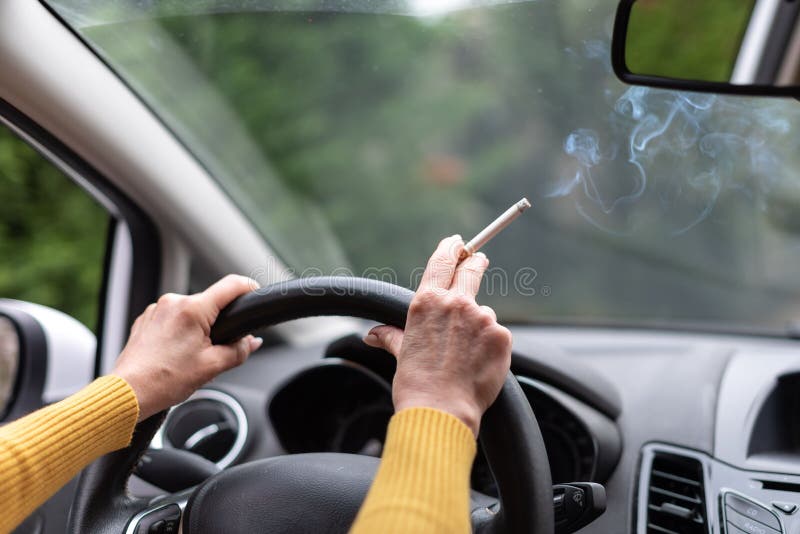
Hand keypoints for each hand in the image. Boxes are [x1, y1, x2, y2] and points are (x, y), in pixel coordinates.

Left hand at [112, 275, 261, 420]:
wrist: (129, 393)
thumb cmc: (164, 380)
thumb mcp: (212, 367)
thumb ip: (239, 350)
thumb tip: (251, 342)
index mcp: (192, 309)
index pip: (231, 285)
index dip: (249, 287)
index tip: (254, 293)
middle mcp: (173, 302)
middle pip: (209, 304)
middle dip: (218, 323)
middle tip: (215, 349)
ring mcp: (156, 309)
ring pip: (190, 312)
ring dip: (197, 329)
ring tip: (188, 357)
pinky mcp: (146, 319)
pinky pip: (172, 319)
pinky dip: (179, 332)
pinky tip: (174, 354)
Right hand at [364, 235, 511, 436]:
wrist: (441, 411)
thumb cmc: (416, 384)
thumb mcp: (401, 354)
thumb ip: (391, 336)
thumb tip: (373, 335)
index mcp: (427, 302)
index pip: (442, 262)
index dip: (451, 248)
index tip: (458, 243)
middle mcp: (455, 304)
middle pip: (471, 271)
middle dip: (475, 262)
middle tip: (479, 258)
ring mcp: (482, 318)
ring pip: (483, 313)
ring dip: (477, 326)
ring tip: (465, 356)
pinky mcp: (501, 336)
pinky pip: (496, 335)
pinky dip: (490, 345)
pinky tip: (478, 364)